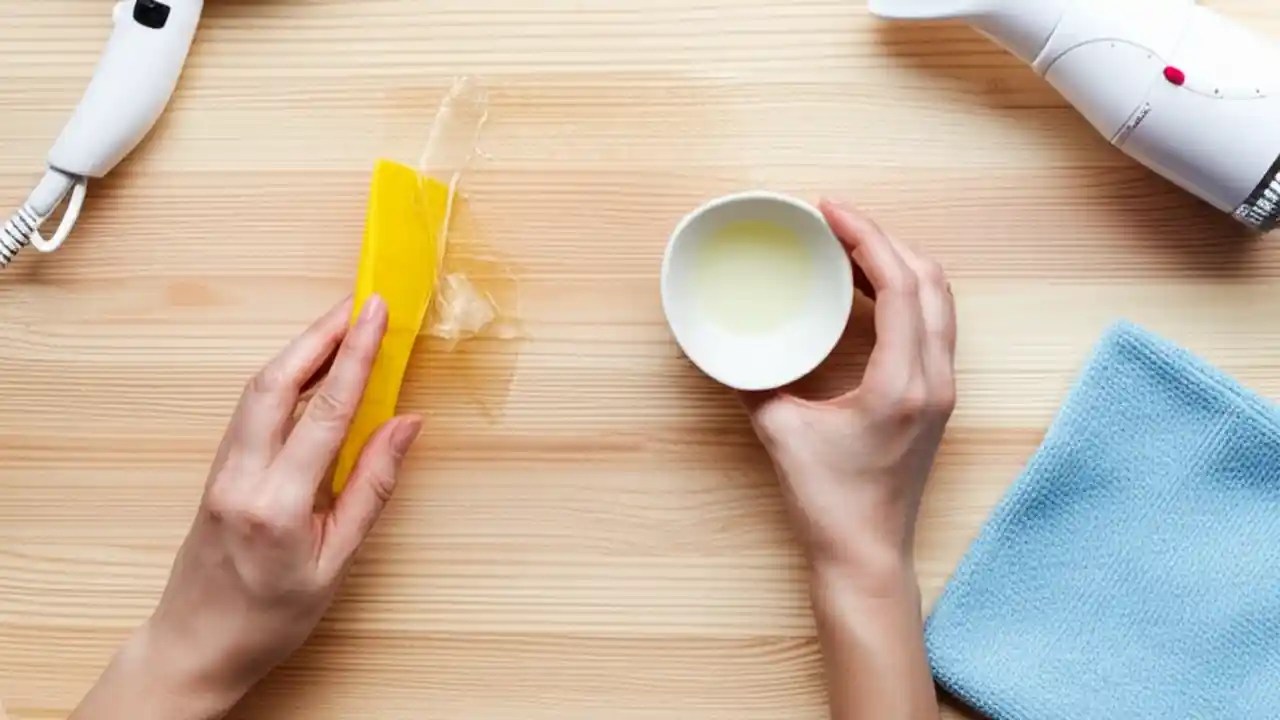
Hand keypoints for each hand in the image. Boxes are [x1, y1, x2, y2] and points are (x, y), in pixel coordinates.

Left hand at [72, 296, 422, 719]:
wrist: (194, 647)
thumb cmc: (269, 618)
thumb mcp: (336, 564)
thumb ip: (371, 489)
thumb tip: (406, 426)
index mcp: (277, 503)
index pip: (324, 411)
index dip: (356, 356)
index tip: (378, 314)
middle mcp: (241, 476)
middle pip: (277, 381)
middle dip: (321, 334)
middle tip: (361, 303)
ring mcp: (221, 470)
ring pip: (258, 390)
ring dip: (301, 351)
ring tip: (342, 326)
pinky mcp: (217, 471)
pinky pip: (252, 409)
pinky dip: (284, 378)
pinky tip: (312, 371)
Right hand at [745, 200, 956, 581]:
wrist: (866, 553)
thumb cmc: (828, 503)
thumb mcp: (779, 432)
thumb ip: (753, 379)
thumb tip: (726, 342)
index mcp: (902, 384)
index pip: (901, 286)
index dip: (867, 236)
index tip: (830, 210)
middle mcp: (934, 380)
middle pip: (930, 281)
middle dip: (884, 239)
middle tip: (836, 221)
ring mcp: (943, 389)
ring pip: (939, 301)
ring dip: (899, 263)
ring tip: (849, 246)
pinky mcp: (936, 398)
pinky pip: (933, 325)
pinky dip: (906, 293)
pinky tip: (868, 290)